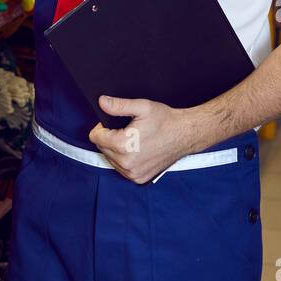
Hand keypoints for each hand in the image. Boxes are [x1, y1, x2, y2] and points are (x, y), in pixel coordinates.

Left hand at [88, 97, 204, 183]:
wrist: (185, 134)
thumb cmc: (165, 120)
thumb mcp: (142, 107)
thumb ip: (119, 105)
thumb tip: (101, 102)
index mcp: (123, 145)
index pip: (95, 137)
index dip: (102, 127)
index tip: (115, 123)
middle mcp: (126, 163)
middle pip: (102, 148)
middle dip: (109, 138)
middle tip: (127, 130)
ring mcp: (132, 173)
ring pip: (110, 159)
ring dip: (116, 149)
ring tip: (133, 140)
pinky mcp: (138, 178)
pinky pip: (121, 168)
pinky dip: (125, 159)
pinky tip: (137, 150)